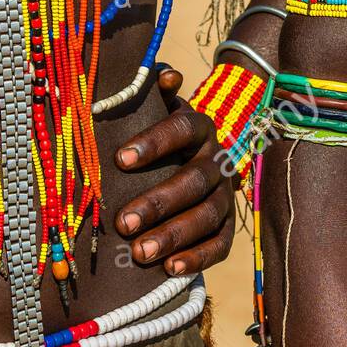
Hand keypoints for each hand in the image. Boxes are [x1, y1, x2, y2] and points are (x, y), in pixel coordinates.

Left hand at [113, 68, 235, 275]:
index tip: (120, 159)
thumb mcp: (152, 109)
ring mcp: (225, 195)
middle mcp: (217, 160)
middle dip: (159, 202)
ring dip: (174, 235)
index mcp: (199, 127)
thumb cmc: (154, 135)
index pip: (183, 128)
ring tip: (139, 253)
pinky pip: (220, 245)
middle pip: (194, 180)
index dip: (155, 142)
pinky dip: (198, 258)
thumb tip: (165, 76)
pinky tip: (170, 270)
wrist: (186, 160)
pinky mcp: (227, 226)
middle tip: (122, 222)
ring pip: (208, 215)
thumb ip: (150, 90)